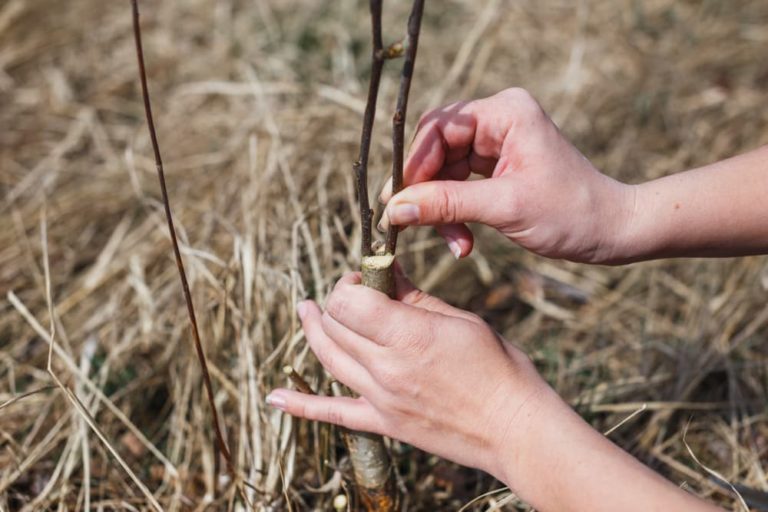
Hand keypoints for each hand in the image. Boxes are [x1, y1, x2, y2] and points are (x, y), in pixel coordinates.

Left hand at [267, 271, 723, 511]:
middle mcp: (386, 366)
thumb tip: (389, 273)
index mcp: (408, 334)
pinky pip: (333, 413)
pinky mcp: (384, 422)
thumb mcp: (460, 321)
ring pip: (329, 358)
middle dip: (335, 302)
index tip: (364, 278)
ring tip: (305, 312)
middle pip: (336, 326)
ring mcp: (381, 398)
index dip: (349, 283)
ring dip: (313, 331)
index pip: (350, 301)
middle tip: (347, 292)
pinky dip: (301, 405)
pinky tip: (275, 397)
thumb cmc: (499, 368)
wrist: (515, 428)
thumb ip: (416, 299)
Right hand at [379, 87, 634, 263]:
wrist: (611, 232)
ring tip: (456, 244)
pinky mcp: (497, 166)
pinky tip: (462, 241)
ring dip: (441, 210)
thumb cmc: (571, 214)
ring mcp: (497, 143)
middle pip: (436, 149)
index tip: (397, 203)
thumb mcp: (504, 208)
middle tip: (409, 224)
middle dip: (426, 190)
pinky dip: (455, 214)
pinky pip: (458, 185)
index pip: (438, 129)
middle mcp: (498, 119)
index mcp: (505, 112)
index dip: (413, 165)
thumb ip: (447, 205)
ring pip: (443, 171)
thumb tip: (394, 210)